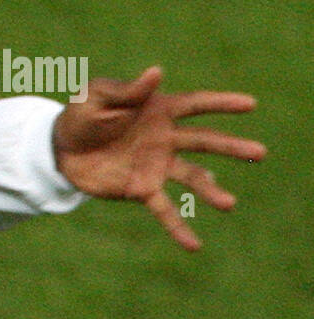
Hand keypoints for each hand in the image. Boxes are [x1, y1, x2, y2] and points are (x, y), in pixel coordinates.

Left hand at [52, 66, 265, 249]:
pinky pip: (165, 209)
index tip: (250, 104)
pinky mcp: (142, 189)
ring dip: (210, 189)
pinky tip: (194, 245)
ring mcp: (156, 165)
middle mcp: (164, 138)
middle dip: (232, 146)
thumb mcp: (97, 96)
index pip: (194, 105)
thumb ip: (127, 90)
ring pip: (191, 177)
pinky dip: (179, 227)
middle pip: (204, 141)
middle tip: (261, 152)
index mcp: (156, 110)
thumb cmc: (81, 114)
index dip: (222, 103)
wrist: (58, 149)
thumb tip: (157, 72)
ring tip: (229, 203)